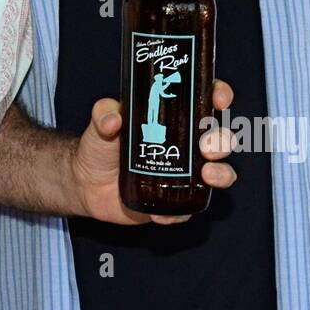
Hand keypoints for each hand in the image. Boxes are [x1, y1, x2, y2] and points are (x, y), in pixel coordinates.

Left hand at [69, 80, 236, 224]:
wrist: (87, 184)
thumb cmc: (99, 145)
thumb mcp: (100, 122)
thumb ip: (103, 114)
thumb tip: (113, 120)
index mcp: (174, 116)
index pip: (205, 100)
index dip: (220, 95)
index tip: (219, 101)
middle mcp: (186, 143)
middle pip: (220, 138)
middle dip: (222, 140)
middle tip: (207, 147)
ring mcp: (185, 173)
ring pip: (220, 172)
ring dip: (222, 174)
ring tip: (207, 175)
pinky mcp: (176, 200)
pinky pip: (190, 207)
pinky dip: (182, 211)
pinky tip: (164, 213)